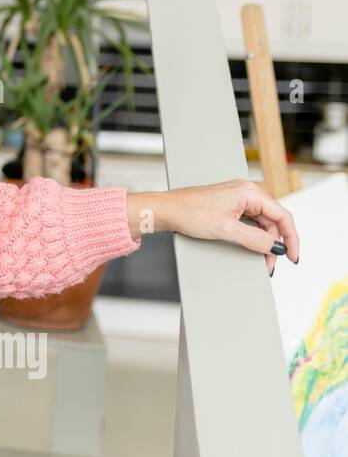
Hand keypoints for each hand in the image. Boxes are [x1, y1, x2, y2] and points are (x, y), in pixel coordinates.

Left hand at [126, 178, 299, 275]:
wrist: (165, 210)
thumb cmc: (188, 213)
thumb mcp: (226, 230)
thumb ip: (255, 239)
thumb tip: (276, 247)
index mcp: (249, 192)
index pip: (282, 216)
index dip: (291, 238)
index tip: (292, 257)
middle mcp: (246, 192)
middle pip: (272, 221)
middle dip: (273, 244)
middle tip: (270, 265)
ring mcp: (237, 198)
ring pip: (261, 223)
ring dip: (263, 242)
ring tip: (260, 260)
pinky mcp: (228, 206)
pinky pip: (249, 222)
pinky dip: (252, 236)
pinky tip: (251, 248)